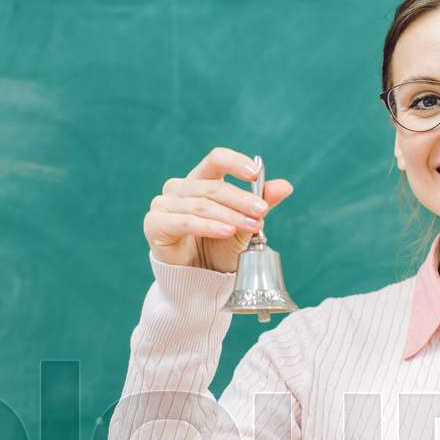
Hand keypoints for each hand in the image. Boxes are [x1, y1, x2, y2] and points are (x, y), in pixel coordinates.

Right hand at [144, 146, 293, 273]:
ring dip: (228, 215)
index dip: (235, 162)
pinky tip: (226, 231)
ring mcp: (163, 204)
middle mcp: (179, 188)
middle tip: (261, 211)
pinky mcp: (154, 224)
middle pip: (211, 186)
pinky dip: (207, 226)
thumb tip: (285, 186)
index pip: (216, 160)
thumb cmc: (219, 249)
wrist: (200, 280)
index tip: (255, 173)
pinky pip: (183, 222)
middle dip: (240, 199)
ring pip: (200, 204)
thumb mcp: (245, 226)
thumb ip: (260, 204)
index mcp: (200, 180)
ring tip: (250, 226)